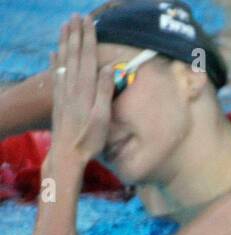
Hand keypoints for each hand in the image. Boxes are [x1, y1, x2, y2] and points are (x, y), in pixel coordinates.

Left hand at [48, 15, 114, 167]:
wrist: (67, 153)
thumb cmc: (90, 139)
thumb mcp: (103, 117)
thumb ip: (104, 91)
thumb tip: (108, 68)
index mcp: (85, 89)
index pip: (87, 57)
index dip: (88, 38)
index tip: (89, 22)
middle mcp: (72, 86)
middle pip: (74, 54)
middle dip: (75, 34)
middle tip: (76, 16)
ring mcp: (63, 91)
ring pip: (63, 60)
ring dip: (64, 41)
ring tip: (65, 26)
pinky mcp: (58, 98)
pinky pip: (56, 73)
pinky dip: (55, 60)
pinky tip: (53, 52)